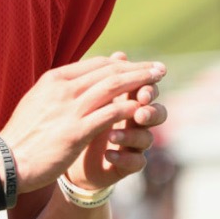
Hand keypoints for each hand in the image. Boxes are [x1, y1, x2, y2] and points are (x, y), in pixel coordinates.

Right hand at [0, 53, 166, 194]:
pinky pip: (110, 113)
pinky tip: (143, 108)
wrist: (6, 162)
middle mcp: (63, 88)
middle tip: (158, 69)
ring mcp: (70, 108)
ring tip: (158, 81)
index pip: (96, 64)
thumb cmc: (22, 136)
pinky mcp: (76, 131)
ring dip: (139, 82)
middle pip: (109, 71)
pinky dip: (129, 108)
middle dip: (137, 68)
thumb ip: (59, 89)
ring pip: (113, 87)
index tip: (138, 66)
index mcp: (54, 79)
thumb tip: (74, 79)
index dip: (121, 64)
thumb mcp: (37, 102)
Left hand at [66, 53, 166, 193]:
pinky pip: (135, 163)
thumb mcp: (86, 97)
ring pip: (147, 139)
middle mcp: (135, 122)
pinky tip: (109, 154)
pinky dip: (124, 158)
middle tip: (140, 112)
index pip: (146, 90)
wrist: (62, 153)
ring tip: (112, 135)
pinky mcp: (125, 164)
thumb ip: (103, 78)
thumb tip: (120, 53)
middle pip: (157, 113)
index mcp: (128, 101)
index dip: (148, 87)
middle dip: (151, 112)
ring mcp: (132, 144)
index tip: (142, 88)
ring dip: (132, 135)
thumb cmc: (77, 120)